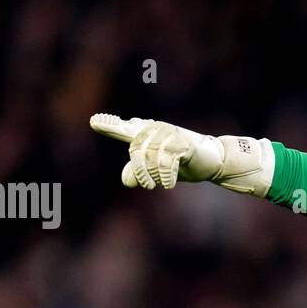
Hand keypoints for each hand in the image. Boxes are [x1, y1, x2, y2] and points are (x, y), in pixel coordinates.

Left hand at [88, 114, 223, 188]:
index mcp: (145, 134)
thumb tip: (126, 181)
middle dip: (140, 172)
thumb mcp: (156, 170)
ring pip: (150, 156)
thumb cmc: (181, 163)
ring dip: (153, 175)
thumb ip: (138, 173)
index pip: (123, 129)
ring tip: (159, 184)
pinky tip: (170, 183)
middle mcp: (155, 129)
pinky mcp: (183, 142)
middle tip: (149, 186)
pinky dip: (166, 175)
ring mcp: (169, 134)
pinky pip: (167, 160)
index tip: (94, 121)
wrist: (211, 160)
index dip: (110, 126)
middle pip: (136, 150)